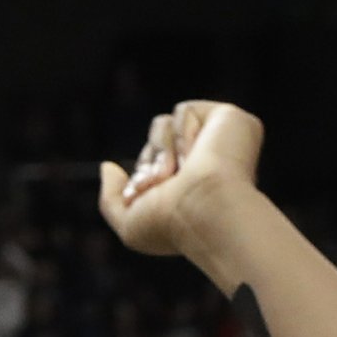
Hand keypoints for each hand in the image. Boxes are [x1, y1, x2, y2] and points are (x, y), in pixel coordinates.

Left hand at [98, 101, 264, 261]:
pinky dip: (180, 132)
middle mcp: (208, 163)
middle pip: (156, 144)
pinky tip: (197, 153)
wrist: (204, 210)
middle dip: (150, 163)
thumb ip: (110, 198)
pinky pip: (183, 111)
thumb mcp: (128, 223)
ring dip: (163, 150)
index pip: (152, 165)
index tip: (142, 194)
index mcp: (190, 187)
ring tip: (179, 171)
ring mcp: (220, 140)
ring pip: (165, 124)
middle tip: (160, 183)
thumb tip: (107, 167)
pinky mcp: (228, 119)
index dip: (142, 175)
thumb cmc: (170, 226)